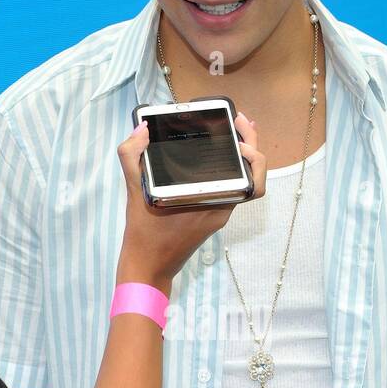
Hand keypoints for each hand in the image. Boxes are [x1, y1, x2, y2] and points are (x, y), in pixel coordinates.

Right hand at [115, 112, 265, 288]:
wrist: (148, 267)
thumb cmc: (143, 234)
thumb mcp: (134, 192)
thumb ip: (131, 156)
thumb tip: (141, 130)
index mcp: (211, 201)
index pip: (251, 178)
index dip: (254, 151)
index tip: (241, 129)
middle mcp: (220, 208)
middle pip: (251, 175)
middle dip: (251, 144)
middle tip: (239, 120)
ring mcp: (218, 214)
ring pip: (240, 182)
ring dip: (240, 157)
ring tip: (231, 131)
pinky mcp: (211, 218)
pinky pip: (227, 190)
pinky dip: (226, 170)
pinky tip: (211, 156)